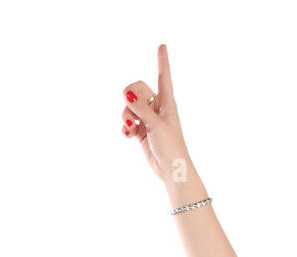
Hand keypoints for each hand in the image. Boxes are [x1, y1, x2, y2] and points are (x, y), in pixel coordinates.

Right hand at [120, 44, 192, 182]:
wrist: (171, 170)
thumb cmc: (171, 147)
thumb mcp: (156, 125)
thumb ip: (140, 108)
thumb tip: (127, 95)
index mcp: (167, 102)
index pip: (163, 76)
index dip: (162, 61)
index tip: (162, 45)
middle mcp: (157, 107)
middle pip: (136, 88)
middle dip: (130, 98)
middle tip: (134, 112)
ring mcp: (148, 118)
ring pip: (128, 106)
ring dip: (125, 115)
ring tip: (132, 127)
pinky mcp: (141, 130)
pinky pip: (127, 120)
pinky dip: (125, 127)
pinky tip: (128, 134)